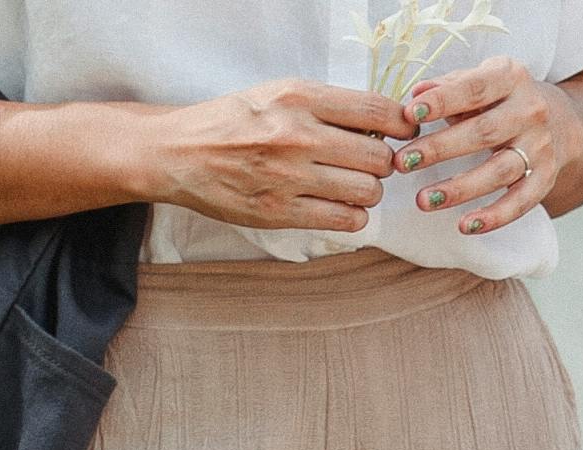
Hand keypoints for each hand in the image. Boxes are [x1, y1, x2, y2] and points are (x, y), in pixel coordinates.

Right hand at [131, 78, 414, 231]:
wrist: (179, 153)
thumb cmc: (235, 121)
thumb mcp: (279, 94)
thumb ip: (328, 106)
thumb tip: (385, 123)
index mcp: (299, 97)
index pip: (377, 110)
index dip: (402, 125)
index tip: (403, 133)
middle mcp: (296, 134)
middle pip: (379, 157)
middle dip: (382, 162)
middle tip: (367, 163)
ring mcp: (289, 176)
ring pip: (368, 191)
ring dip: (368, 191)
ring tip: (350, 185)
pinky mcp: (280, 212)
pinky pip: (346, 220)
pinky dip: (353, 216)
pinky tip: (340, 206)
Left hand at [397, 58, 582, 235]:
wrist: (559, 122)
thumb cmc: (501, 100)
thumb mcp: (479, 80)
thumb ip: (448, 86)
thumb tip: (415, 93)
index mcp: (511, 77)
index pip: (474, 88)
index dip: (442, 101)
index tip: (409, 114)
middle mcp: (530, 110)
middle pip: (483, 132)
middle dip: (440, 149)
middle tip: (402, 162)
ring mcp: (540, 146)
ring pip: (499, 171)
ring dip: (460, 188)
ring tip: (424, 200)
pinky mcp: (546, 178)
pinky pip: (521, 202)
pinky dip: (494, 217)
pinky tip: (465, 226)